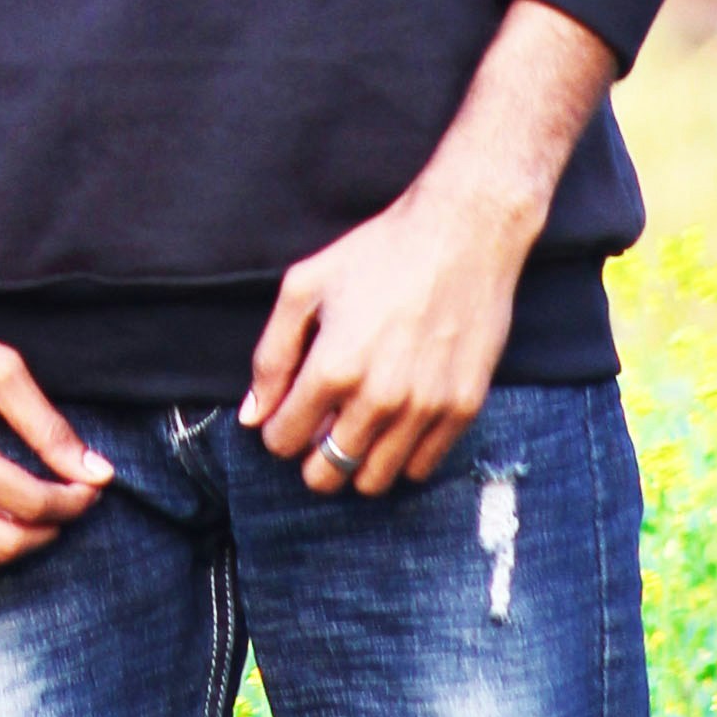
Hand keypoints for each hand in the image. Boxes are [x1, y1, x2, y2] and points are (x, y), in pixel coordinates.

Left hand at [240, 178, 531, 496]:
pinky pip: (421, 467)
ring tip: (356, 422)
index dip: (277, 431)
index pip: (284, 441)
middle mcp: (380, 399)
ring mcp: (425, 409)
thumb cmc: (376, 255)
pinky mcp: (463, 409)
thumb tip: (252, 416)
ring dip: (356, 460)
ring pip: (375, 481)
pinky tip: (395, 420)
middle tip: (318, 426)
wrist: (460, 235)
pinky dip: (401, 454)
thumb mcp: (304, 287)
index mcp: (333, 368)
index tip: (286, 413)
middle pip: (327, 473)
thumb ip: (272, 357)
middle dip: (312, 456)